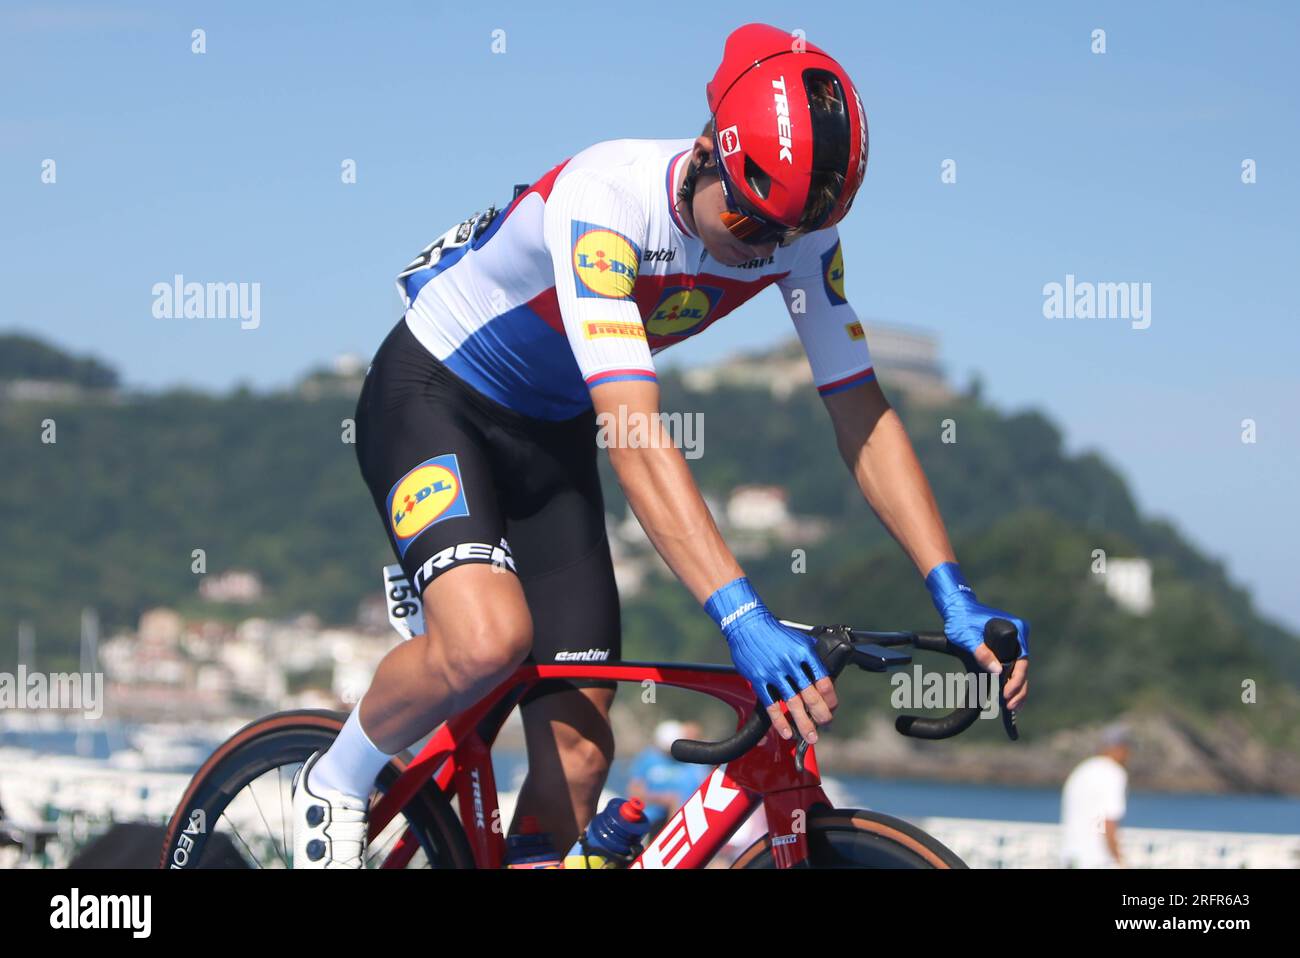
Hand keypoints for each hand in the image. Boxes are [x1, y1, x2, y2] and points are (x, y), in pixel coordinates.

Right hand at [705, 577, 837, 741]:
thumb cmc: (774, 632)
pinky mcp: (759, 679)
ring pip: (793, 703)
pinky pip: (771, 704)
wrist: (748, 624)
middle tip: (827, 724)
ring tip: (811, 736)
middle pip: (811, 695)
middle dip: (821, 714)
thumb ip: (811, 657)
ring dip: (804, 723)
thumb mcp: (799, 639)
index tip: (833, 707)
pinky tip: (786, 732)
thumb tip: (824, 675)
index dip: (830, 697)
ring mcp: (774, 672)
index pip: (823, 680)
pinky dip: (779, 720)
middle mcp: (791, 663)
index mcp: (804, 653)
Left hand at [926, 562, 1029, 710]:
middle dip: (1018, 689)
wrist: (957, 607)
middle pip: (1023, 667)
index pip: (1022, 661)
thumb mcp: (967, 636)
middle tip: (1011, 707)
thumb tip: (998, 672)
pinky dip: (1011, 680)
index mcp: (1016, 630)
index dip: (1016, 680)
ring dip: (1016, 688)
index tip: (1007, 694)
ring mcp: (1016, 640)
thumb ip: (981, 653)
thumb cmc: (961, 619)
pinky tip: (1009, 695)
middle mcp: (1020, 635)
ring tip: (1012, 707)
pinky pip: (1013, 665)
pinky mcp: (1008, 645)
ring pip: (1020, 668)